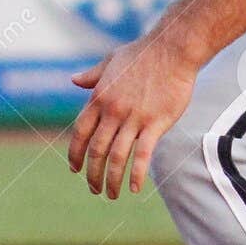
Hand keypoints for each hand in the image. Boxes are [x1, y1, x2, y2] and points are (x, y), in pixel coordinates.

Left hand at [67, 32, 198, 199]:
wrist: (172, 49)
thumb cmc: (143, 53)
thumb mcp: (111, 60)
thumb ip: (92, 75)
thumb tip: (73, 80)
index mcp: (99, 98)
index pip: (80, 133)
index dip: (75, 154)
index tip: (75, 169)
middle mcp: (112, 110)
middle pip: (96, 150)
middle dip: (93, 174)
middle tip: (94, 189)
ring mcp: (134, 118)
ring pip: (117, 157)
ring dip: (111, 180)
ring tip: (111, 195)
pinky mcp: (156, 123)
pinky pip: (143, 154)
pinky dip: (136, 173)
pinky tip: (134, 188)